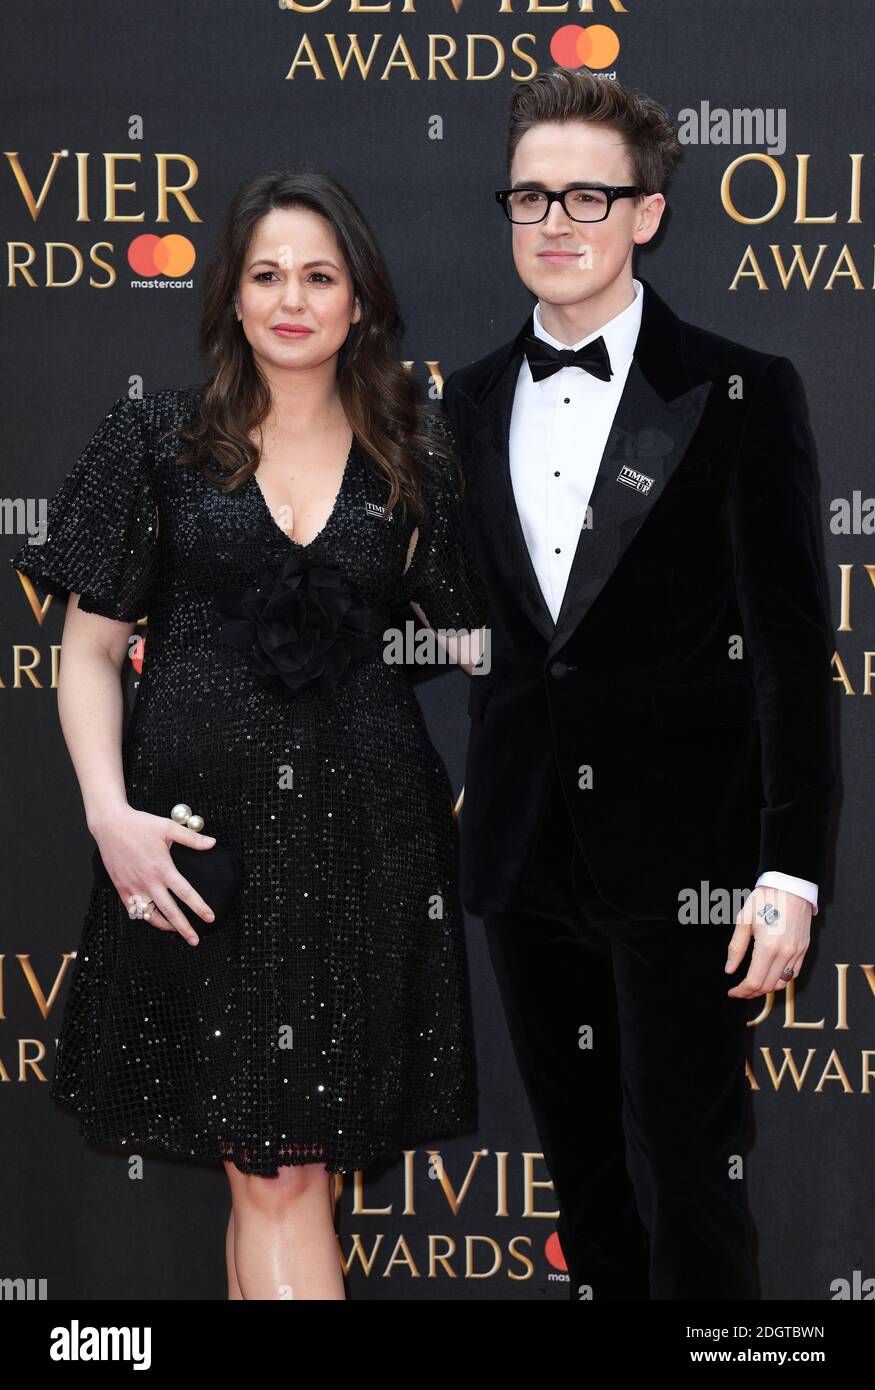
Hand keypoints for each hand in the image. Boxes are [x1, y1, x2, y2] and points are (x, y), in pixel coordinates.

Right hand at [92, 807, 218, 945]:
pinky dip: (145, 917)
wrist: (110, 825)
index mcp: (162, 869)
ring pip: (151, 915)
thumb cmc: (139, 825)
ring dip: (164, 926)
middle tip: (195, 940)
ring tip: (175, 930)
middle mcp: (148, 882)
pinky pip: (135, 910)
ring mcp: (134, 887)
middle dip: (184, 928)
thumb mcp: (168, 828)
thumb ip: (191, 839)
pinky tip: (154, 918)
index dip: (199, 907)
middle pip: (170, 912)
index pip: (185, 893)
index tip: (210, 918)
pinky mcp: (122, 888)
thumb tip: (212, 843)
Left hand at [725, 886, 811, 998]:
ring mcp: (797, 952)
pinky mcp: (804, 949)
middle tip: (740, 990)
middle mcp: (785, 953)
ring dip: (766, 988)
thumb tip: (730, 970)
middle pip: (768, 986)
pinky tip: (769, 975)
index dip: (741, 991)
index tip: (732, 991)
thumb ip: (736, 948)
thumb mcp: (743, 920)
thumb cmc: (765, 899)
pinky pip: (793, 973)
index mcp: (768, 947)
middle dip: (752, 992)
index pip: (754, 981)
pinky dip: (781, 979)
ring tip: (753, 984)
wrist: (790, 885)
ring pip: (782, 983)